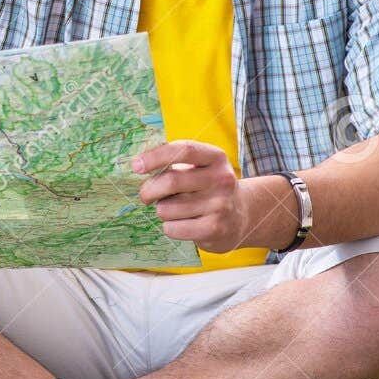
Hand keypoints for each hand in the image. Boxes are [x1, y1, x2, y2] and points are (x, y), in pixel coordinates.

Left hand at [132, 140, 283, 254]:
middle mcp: (222, 179)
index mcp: (216, 157)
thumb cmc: (207, 187)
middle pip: (171, 181)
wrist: (242, 215)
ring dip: (162, 211)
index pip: (183, 150)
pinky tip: (182, 224)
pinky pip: (173, 228)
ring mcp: (221, 205)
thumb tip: (138, 165)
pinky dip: (169, 227)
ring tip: (175, 210)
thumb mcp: (200, 167)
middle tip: (145, 196)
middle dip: (149, 190)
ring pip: (167, 208)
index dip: (155, 156)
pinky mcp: (215, 229)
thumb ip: (173, 162)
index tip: (136, 166)